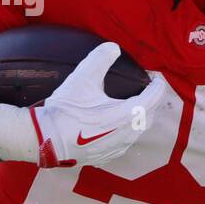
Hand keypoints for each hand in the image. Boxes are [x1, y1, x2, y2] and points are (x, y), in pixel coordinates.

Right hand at [0, 42, 168, 167]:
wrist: (46, 140)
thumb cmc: (65, 111)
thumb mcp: (81, 78)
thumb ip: (100, 58)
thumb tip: (114, 47)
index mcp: (125, 115)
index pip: (153, 99)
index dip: (157, 85)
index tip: (155, 77)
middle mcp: (126, 134)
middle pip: (149, 116)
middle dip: (151, 101)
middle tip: (145, 88)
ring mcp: (117, 148)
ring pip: (138, 130)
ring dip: (140, 116)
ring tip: (133, 104)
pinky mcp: (107, 156)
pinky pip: (126, 141)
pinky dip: (128, 129)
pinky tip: (117, 123)